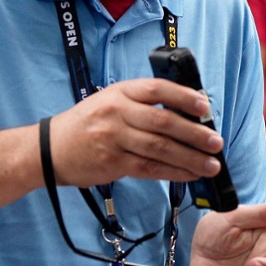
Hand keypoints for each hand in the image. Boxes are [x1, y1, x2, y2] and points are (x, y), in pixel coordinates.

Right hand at [46, 78, 223, 187]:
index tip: (205, 107)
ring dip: (190, 158)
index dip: (184, 97)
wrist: (49, 149)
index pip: (157, 89)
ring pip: (160, 148)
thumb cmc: (87, 124)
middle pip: (163, 122)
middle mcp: (116, 112)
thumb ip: (142, 105)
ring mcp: (113, 138)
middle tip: (216, 142)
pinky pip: (149, 168)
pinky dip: (173, 172)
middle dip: (194, 133)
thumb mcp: (110, 102)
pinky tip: (190, 175)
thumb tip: (186, 115)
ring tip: (211, 164)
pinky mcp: (112, 163)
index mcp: (120, 92)